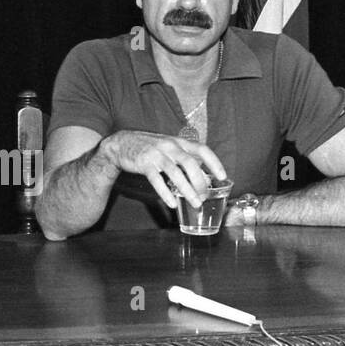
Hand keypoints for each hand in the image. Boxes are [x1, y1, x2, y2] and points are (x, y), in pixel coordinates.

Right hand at [98, 130, 226, 209]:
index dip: (214, 163)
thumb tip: (202, 174)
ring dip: (187, 190)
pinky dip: (165, 193)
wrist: (121, 143)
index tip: (222, 176)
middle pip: (190, 164)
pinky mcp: (144, 164)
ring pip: (176, 174)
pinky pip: (157, 180)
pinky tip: (172, 203)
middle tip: (205, 196)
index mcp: (179, 142)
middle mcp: (170, 146)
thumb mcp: (169, 147)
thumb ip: (184, 157)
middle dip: (200, 182)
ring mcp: (157, 154)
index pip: (202, 150)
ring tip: (195, 203)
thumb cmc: (149, 147)